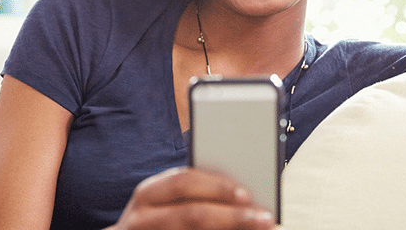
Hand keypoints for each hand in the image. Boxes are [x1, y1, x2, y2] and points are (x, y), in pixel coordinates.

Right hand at [108, 167, 275, 229]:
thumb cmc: (155, 222)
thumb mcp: (163, 204)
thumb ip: (193, 196)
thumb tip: (241, 193)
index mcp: (147, 194)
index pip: (184, 181)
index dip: (217, 186)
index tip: (247, 193)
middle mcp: (141, 218)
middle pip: (191, 213)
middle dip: (231, 216)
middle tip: (264, 219)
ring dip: (230, 229)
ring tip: (258, 229)